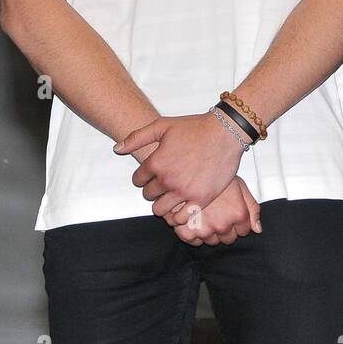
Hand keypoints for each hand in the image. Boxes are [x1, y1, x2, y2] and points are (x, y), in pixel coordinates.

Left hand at [114, 113, 245, 214]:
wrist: (225, 132)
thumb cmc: (195, 127)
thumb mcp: (162, 126)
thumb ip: (137, 138)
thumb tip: (117, 149)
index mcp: (156, 163)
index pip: (138, 181)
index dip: (144, 177)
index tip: (154, 174)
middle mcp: (167, 179)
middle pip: (148, 195)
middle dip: (154, 190)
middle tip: (165, 184)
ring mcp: (184, 191)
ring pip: (160, 210)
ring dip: (163, 204)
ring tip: (172, 196)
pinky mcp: (201, 199)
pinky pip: (180, 218)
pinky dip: (178, 216)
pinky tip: (182, 206)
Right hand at [169, 176, 262, 246]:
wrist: (187, 170)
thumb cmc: (214, 175)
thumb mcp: (239, 186)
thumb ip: (252, 208)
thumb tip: (258, 229)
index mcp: (238, 214)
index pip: (244, 231)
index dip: (239, 223)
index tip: (232, 214)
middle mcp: (222, 225)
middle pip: (229, 239)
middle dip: (226, 229)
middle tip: (219, 214)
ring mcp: (204, 230)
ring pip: (212, 241)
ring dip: (210, 232)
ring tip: (206, 215)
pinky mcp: (186, 233)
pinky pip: (195, 242)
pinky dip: (194, 234)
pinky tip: (195, 219)